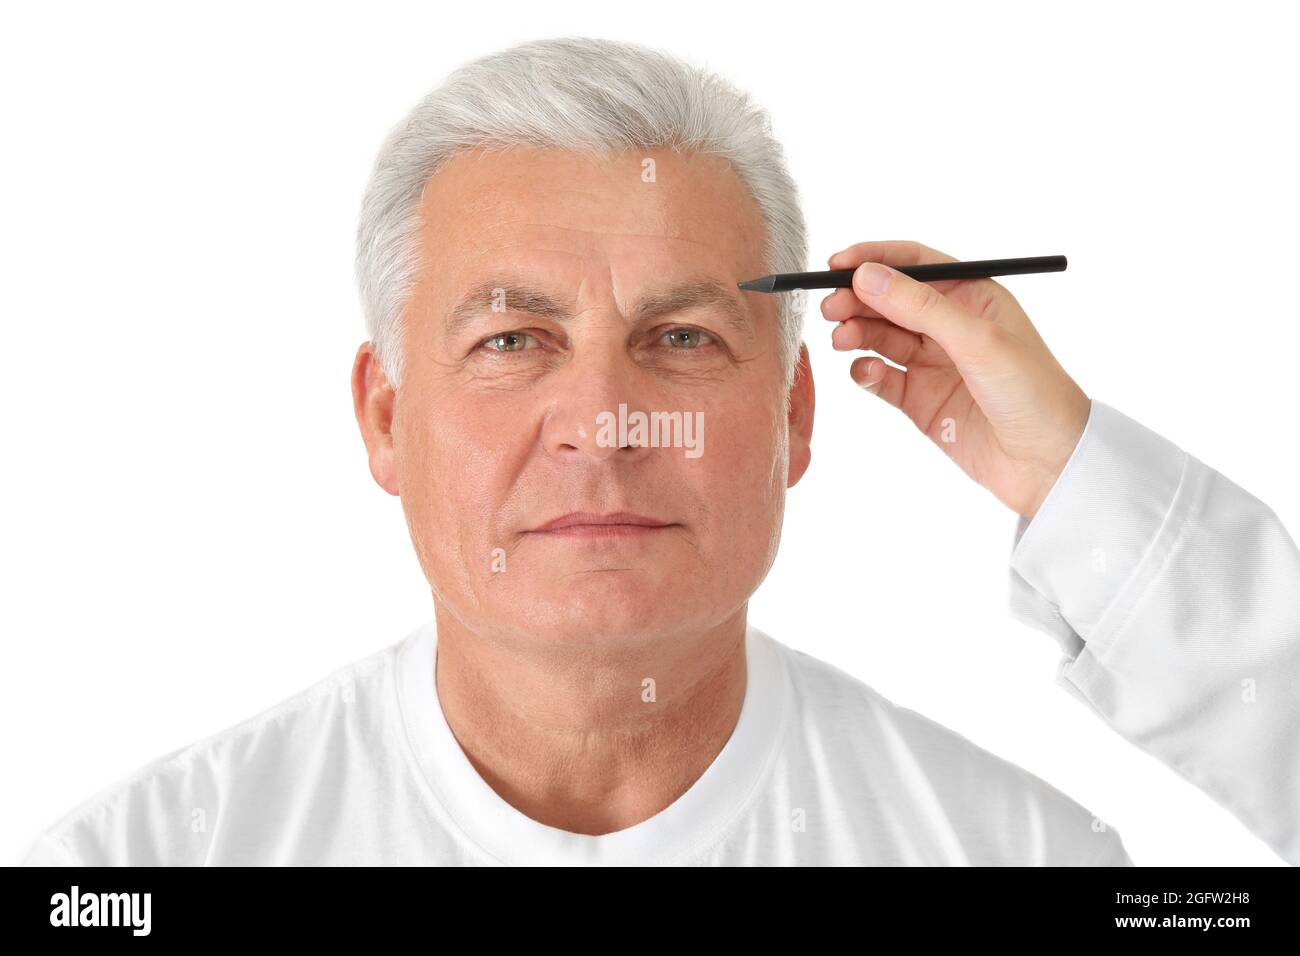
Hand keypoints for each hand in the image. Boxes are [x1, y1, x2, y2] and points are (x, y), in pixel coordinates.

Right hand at [822, 239, 1091, 519]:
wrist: (1047, 463)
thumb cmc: (1032, 391)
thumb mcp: (977, 340)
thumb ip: (920, 306)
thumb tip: (867, 275)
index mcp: (972, 296)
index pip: (915, 264)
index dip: (875, 259)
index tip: (837, 264)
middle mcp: (949, 325)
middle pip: (889, 300)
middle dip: (857, 300)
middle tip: (830, 308)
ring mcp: (932, 363)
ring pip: (880, 337)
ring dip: (856, 334)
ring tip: (842, 340)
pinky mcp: (918, 400)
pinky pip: (880, 377)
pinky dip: (865, 372)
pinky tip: (865, 374)